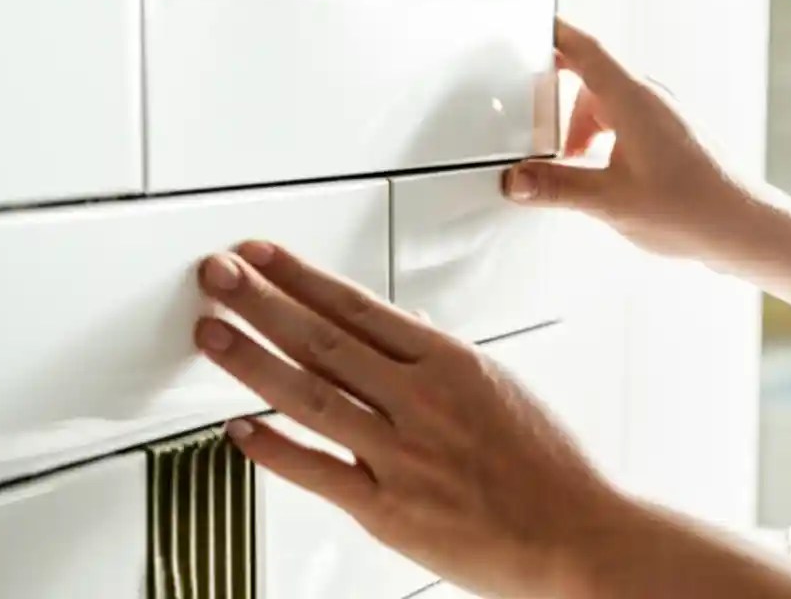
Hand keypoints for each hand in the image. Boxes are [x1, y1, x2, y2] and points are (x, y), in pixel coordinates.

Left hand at [194, 243, 621, 597]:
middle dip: (261, 300)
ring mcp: (402, 455)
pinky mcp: (389, 511)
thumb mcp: (501, 387)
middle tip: (216, 274)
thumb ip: (440, 356)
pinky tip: (237, 427)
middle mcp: (422, 401)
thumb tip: (397, 323)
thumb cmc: (549, 466)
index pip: (357, 306)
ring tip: (212, 330)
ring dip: (253, 360)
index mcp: (451, 363)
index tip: (261, 254)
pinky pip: (318, 472)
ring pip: (310, 396)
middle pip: (323, 339)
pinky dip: (273, 449)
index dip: (299, 276)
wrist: (578, 536)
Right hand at [503, 20, 763, 262]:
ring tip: (570, 167)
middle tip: (534, 130)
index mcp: (633, 100)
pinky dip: (602, 141)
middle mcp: (650, 100)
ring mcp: (663, 118)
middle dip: (557, 105)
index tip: (530, 23)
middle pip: (589, 81)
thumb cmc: (694, 208)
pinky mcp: (670, 138)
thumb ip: (557, 188)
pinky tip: (600, 176)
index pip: (585, 48)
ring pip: (606, 106)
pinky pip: (624, 124)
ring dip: (581, 131)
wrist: (742, 226)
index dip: (554, 33)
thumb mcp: (610, 200)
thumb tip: (517, 180)